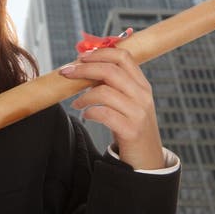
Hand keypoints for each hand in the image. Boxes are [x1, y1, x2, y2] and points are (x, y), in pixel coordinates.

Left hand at [58, 47, 164, 169]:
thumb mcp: (127, 101)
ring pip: (104, 91)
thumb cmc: (131, 126)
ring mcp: (139, 113)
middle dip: (84, 68)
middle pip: (110, 70)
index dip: (100, 52)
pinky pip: (104, 113)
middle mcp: (143, 95)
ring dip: (84, 95)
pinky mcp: (132, 131)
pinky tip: (86, 115)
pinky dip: (90, 112)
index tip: (81, 56)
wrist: (147, 161)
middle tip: (67, 72)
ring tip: (76, 102)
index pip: (123, 55)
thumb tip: (85, 64)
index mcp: (142, 84)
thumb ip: (113, 84)